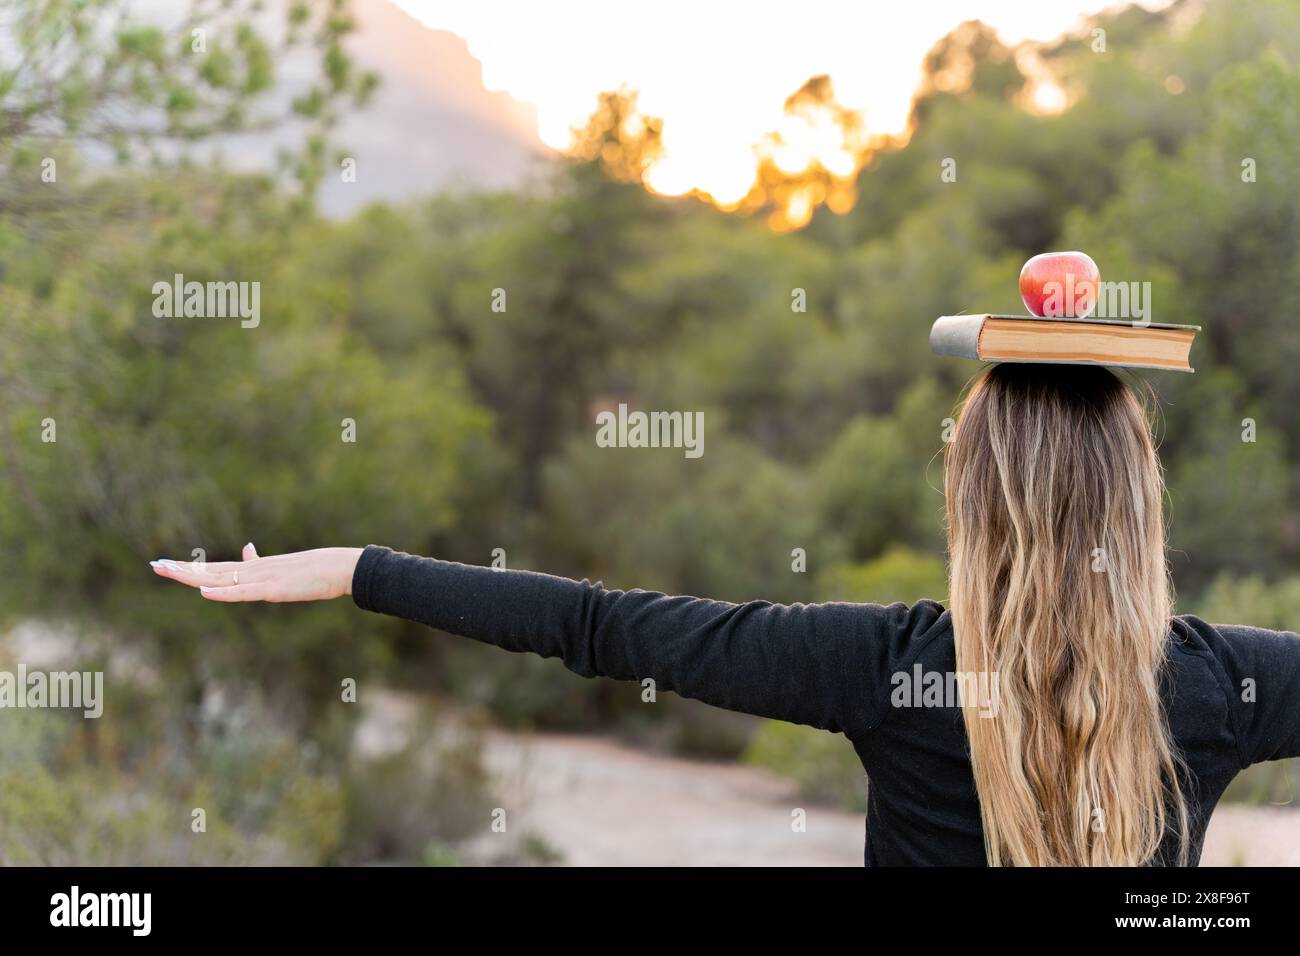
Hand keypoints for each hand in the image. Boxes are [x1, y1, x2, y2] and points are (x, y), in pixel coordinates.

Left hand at [150, 543, 363, 602]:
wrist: (339, 567)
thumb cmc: (316, 569)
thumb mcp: (284, 567)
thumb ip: (262, 563)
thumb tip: (246, 549)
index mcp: (255, 568)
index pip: (215, 568)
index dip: (191, 567)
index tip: (168, 564)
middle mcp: (253, 570)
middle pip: (210, 570)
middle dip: (181, 569)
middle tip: (155, 565)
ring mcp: (262, 579)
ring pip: (220, 578)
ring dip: (192, 576)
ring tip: (168, 571)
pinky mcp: (273, 589)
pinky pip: (242, 592)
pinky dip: (222, 592)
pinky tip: (203, 591)